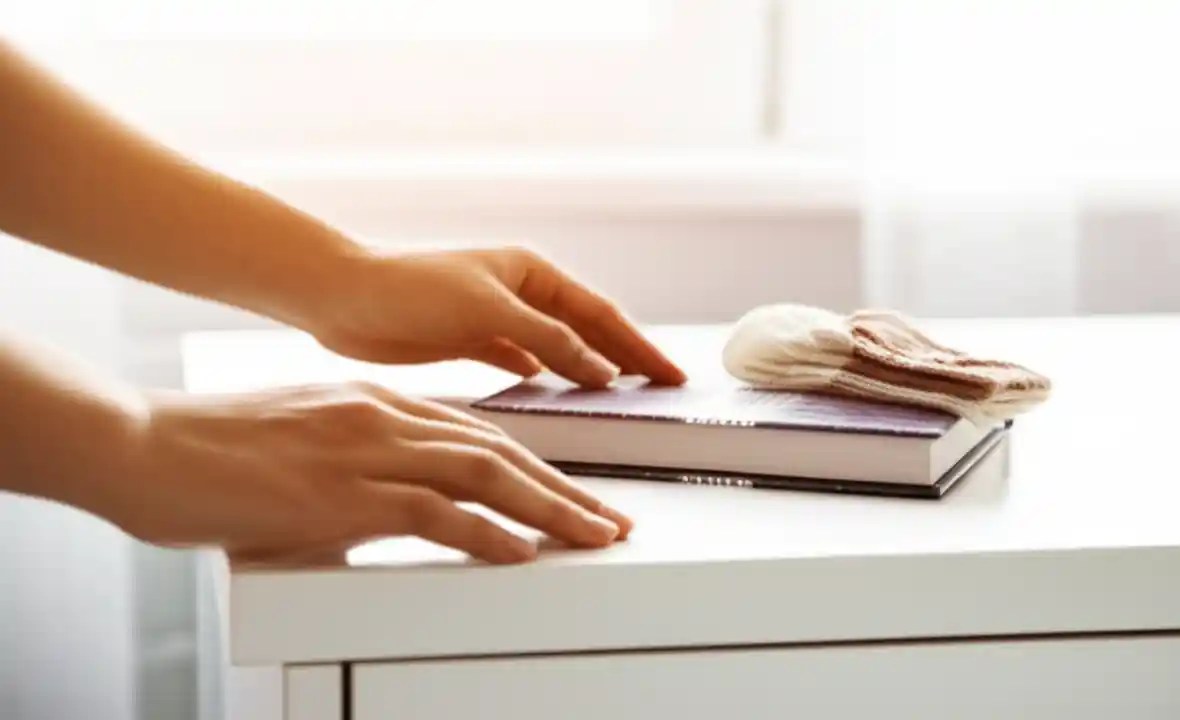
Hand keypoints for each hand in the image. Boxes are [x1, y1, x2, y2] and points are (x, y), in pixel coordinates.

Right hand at [102, 382, 632, 563]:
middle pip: (499, 451)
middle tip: (609, 520)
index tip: (570, 491)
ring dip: (550, 510)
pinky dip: (488, 534)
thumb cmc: (208, 450)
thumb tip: (393, 499)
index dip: (535, 464)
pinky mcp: (340, 494)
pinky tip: (521, 553)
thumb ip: (356, 457)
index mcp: (374, 401)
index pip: (477, 432)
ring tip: (593, 538)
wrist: (142, 445)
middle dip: (565, 489)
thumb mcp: (301, 437)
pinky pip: (435, 513)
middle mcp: (381, 417)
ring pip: (485, 476)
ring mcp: (364, 451)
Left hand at [305, 247, 686, 387]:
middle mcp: (519, 291)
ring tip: (621, 394)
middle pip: (586, 330)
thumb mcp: (491, 311)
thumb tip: (602, 368)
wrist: (342, 297)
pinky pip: (522, 361)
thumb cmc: (410, 289)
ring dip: (588, 369)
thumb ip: (550, 340)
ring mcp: (495, 316)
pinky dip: (544, 376)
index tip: (670, 374)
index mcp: (531, 272)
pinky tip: (557, 391)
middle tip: (662, 387)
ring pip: (557, 347)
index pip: (600, 315)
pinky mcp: (469, 341)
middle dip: (624, 357)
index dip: (639, 346)